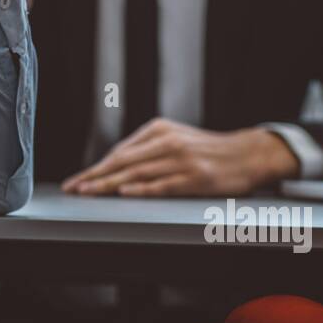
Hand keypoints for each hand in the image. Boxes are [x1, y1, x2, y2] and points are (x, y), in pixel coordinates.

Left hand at [60, 119, 298, 196]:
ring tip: (90, 192)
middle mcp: (168, 142)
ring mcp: (182, 160)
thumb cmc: (208, 150)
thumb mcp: (176, 138)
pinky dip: (142, 189)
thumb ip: (148, 149)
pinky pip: (163, 184)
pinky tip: (124, 193)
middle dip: (95, 176)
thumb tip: (115, 166)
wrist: (248, 153)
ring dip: (110, 184)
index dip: (96, 167)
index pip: (120, 151)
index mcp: (160, 130)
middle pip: (123, 161)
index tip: (78, 179)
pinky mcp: (195, 177)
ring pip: (138, 173)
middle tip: (74, 188)